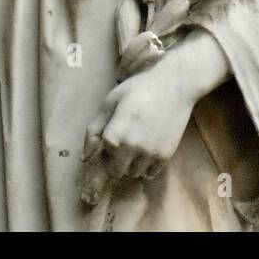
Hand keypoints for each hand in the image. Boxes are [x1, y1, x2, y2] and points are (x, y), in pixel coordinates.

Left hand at [79, 59, 197, 205]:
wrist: (174, 85)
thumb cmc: (138, 89)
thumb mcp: (110, 102)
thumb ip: (94, 130)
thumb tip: (84, 157)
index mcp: (114, 135)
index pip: (104, 158)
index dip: (107, 149)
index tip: (115, 136)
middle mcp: (131, 148)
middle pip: (117, 171)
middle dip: (117, 160)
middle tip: (125, 142)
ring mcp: (149, 154)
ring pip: (134, 173)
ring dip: (133, 163)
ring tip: (139, 143)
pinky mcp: (165, 155)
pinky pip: (151, 173)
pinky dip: (147, 165)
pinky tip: (149, 147)